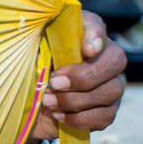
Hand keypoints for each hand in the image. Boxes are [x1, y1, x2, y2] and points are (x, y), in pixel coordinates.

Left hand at [26, 10, 126, 143]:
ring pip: (111, 90)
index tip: (86, 50)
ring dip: (76, 99)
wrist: (29, 106)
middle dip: (83, 76)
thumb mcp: (26, 54)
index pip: (96, 25)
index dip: (95, 36)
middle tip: (55, 83)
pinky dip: (80, 118)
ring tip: (48, 101)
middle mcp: (104, 56)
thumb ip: (34, 43)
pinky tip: (58, 115)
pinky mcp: (108, 109)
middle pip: (115, 60)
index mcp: (81, 35)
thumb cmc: (31, 72)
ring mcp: (111, 84)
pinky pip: (105, 115)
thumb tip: (38, 44)